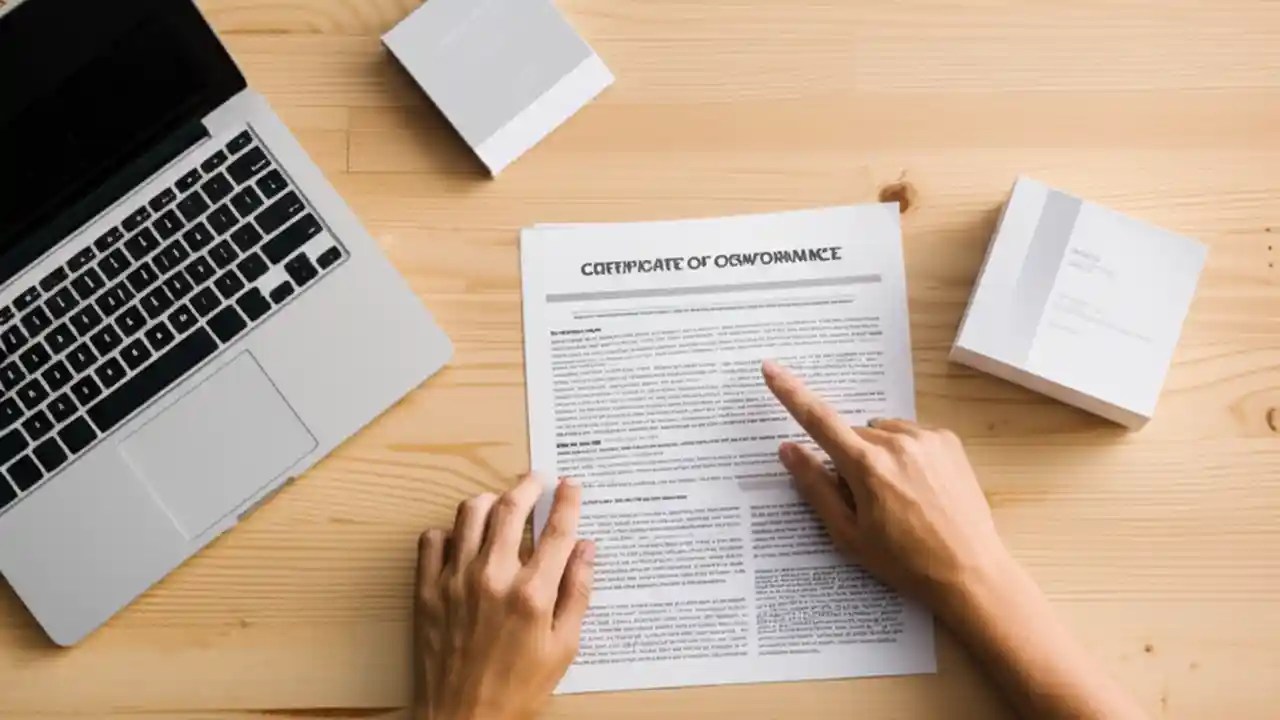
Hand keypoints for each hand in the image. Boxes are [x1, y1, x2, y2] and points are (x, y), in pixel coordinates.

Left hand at [414, 475, 594, 719]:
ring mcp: (455, 581)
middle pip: (511, 508)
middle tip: (537, 480)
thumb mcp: (564, 647)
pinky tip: (463, 540)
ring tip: (501, 505)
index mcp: (532, 594)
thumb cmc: (518, 690)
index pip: (556, 530)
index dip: (568, 500)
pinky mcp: (427, 591)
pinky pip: (432, 540)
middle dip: (529, 485)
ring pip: (469, 513)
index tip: (571, 485)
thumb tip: (587, 549)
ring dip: (490, 500)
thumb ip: (578, 593)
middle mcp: (493, 578)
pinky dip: (449, 531)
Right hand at [762, 361, 1009, 615]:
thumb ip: (815, 488)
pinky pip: (909, 434)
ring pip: (880, 433)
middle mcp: (896, 442)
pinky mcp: (948, 440)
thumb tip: (788, 449)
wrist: (969, 571)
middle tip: (864, 500)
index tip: (770, 368)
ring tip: (897, 495)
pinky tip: (918, 486)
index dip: (790, 392)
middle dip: (848, 459)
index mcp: (866, 466)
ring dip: (877, 453)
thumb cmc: (904, 561)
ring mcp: (926, 438)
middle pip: (852, 435)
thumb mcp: (848, 534)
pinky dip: (904, 452)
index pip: (817, 420)